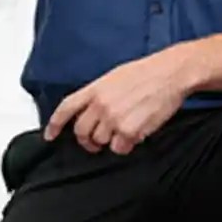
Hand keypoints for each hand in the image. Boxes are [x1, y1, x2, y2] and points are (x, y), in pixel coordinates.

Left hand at [44, 47, 197, 154]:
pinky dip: (126, 146)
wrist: (171, 73)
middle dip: (87, 141)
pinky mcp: (128, 130)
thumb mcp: (115, 77)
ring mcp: (113, 117)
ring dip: (111, 141)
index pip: (66, 107)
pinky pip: (119, 148)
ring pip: (100, 142)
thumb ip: (100, 94)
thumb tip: (93, 110)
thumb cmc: (148, 73)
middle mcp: (100, 104)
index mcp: (95, 88)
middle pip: (81, 131)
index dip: (55, 124)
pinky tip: (136, 134)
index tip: (50, 135)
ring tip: (125, 130)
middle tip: (96, 143)